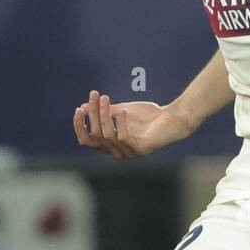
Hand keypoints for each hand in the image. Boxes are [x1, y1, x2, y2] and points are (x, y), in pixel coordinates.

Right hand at [73, 91, 191, 158]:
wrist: (171, 118)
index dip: (80, 126)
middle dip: (93, 114)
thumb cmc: (147, 116)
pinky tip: (123, 111)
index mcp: (111, 145)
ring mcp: (129, 153)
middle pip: (96, 135)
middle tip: (95, 96)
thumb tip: (82, 107)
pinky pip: (123, 137)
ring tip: (106, 98)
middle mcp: (117, 152)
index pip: (87, 140)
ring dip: (104, 114)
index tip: (79, 109)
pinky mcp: (140, 149)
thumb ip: (103, 111)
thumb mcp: (120, 111)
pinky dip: (120, 122)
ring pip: (107, 135)